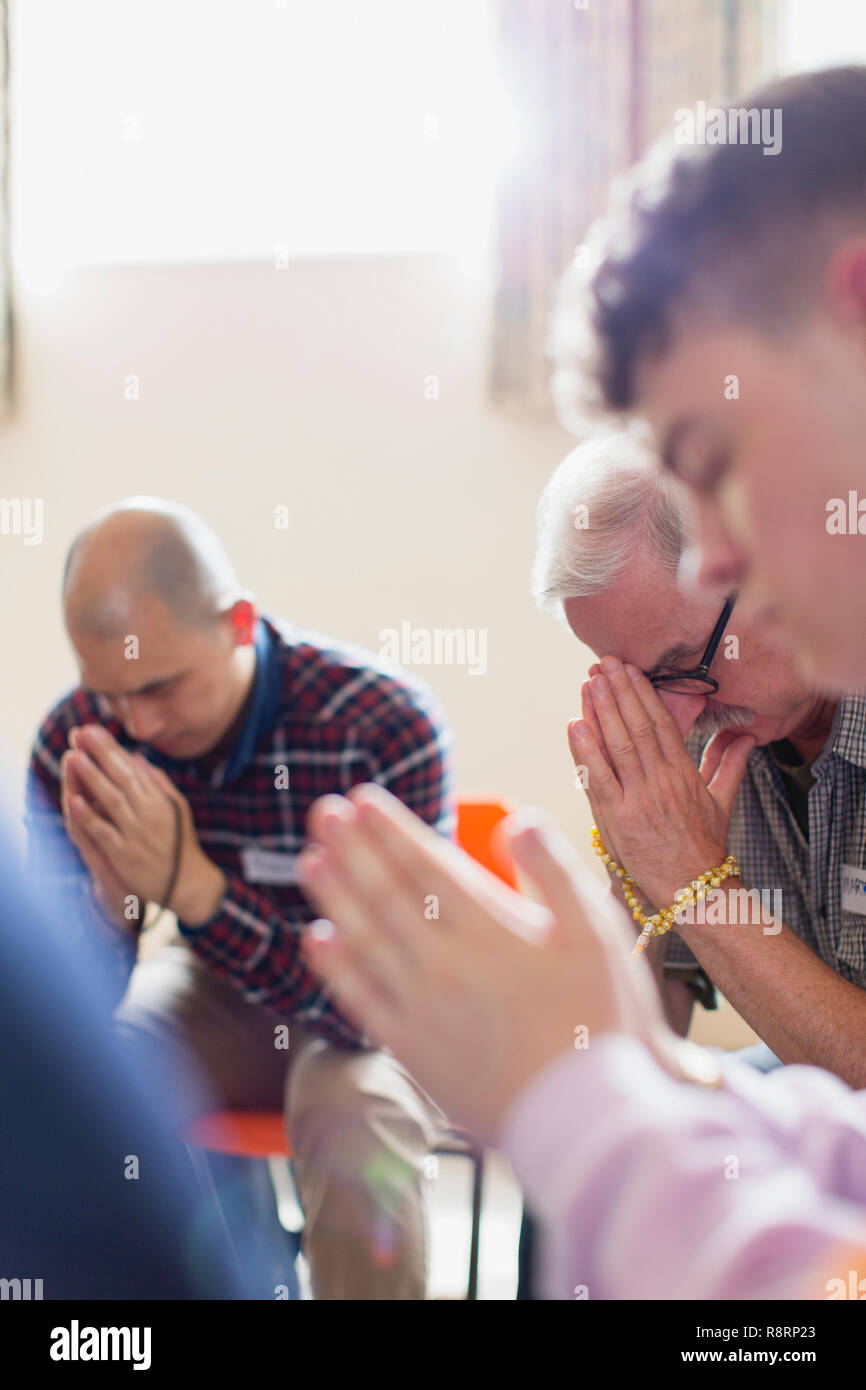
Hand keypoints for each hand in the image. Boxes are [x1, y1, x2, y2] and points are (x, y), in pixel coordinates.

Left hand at [63, 725, 223, 922]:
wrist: (187, 883)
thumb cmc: (180, 842)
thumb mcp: (176, 807)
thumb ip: (158, 781)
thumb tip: (136, 757)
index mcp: (160, 800)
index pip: (131, 768)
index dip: (111, 748)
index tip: (93, 731)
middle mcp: (149, 813)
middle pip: (120, 778)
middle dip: (100, 754)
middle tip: (80, 733)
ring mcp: (136, 834)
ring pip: (111, 800)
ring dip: (91, 778)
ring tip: (74, 757)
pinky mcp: (125, 855)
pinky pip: (104, 832)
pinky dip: (89, 816)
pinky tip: (74, 800)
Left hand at [296, 783, 700, 1141]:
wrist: (589, 1119)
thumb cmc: (601, 1020)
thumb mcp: (596, 934)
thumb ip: (553, 870)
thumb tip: (517, 818)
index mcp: (489, 931)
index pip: (426, 867)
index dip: (391, 831)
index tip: (362, 800)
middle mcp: (445, 965)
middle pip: (387, 896)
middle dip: (353, 849)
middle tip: (323, 812)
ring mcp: (423, 1010)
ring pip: (366, 940)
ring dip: (336, 896)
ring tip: (310, 861)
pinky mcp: (415, 1052)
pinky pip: (363, 1000)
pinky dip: (337, 968)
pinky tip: (318, 940)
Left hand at [568, 655, 754, 908]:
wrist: (694, 889)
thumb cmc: (704, 847)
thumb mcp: (721, 801)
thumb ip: (730, 764)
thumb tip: (747, 736)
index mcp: (683, 773)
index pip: (661, 723)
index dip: (643, 693)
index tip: (629, 670)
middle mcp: (660, 781)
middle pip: (637, 726)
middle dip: (619, 692)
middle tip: (604, 663)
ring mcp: (638, 798)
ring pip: (617, 745)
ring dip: (601, 710)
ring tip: (589, 682)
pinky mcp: (617, 818)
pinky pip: (598, 778)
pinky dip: (585, 751)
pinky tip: (575, 725)